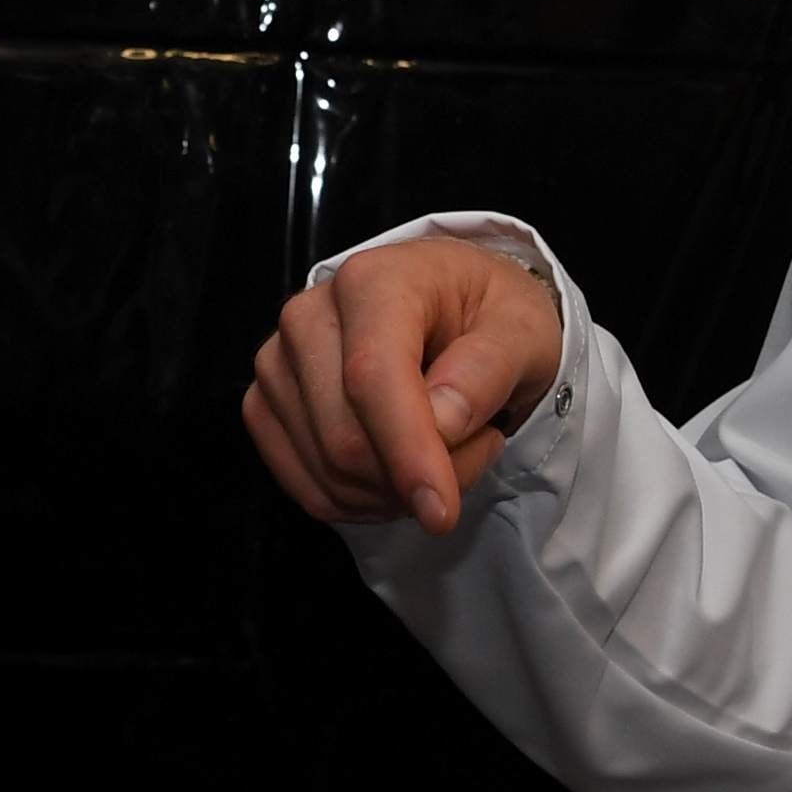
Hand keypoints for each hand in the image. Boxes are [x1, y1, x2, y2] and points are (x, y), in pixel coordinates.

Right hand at [247, 236, 567, 533]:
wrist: (455, 309)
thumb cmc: (488, 315)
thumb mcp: (523, 330)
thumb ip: (488, 370)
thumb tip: (442, 423)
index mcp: (372, 283)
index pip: (371, 377)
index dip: (406, 451)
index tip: (442, 509)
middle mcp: (308, 317)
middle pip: (345, 439)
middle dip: (416, 476)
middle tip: (477, 448)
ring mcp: (278, 364)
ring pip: (328, 472)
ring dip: (397, 491)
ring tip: (444, 448)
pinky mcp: (267, 406)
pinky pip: (309, 488)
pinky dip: (364, 501)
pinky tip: (401, 468)